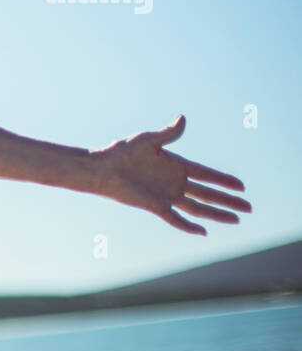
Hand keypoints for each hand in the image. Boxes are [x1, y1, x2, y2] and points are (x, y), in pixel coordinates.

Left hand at [90, 114, 250, 235]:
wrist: (102, 168)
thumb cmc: (122, 151)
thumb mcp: (148, 140)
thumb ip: (169, 134)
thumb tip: (183, 118)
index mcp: (176, 165)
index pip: (207, 174)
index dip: (224, 180)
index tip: (241, 186)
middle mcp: (175, 182)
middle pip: (208, 193)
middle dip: (228, 200)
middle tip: (248, 207)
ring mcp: (167, 195)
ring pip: (198, 207)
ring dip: (217, 213)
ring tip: (236, 219)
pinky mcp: (155, 206)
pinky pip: (176, 218)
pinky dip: (188, 226)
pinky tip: (203, 232)